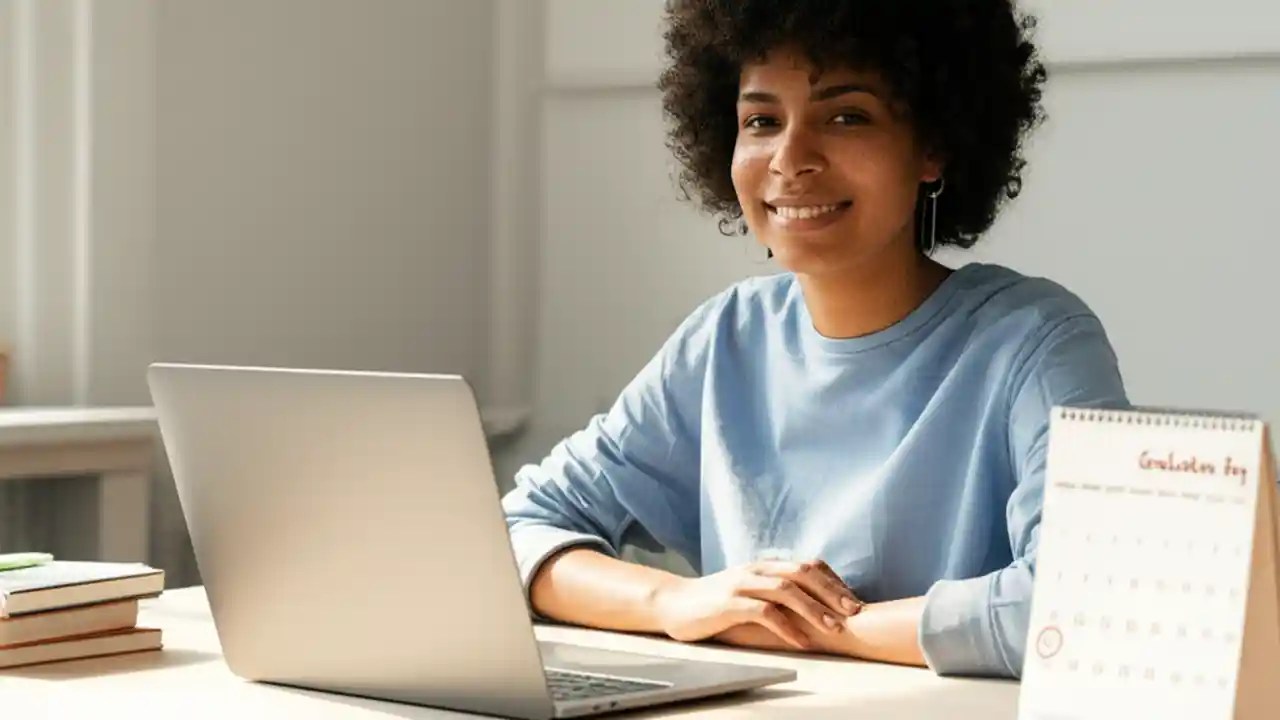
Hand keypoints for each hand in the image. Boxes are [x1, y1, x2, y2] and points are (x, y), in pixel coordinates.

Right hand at [650, 559, 863, 649]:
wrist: (674, 603)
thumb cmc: (714, 602)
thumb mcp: (748, 590)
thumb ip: (773, 592)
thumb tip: (809, 605)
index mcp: (764, 565)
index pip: (807, 565)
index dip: (833, 581)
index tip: (852, 601)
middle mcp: (756, 569)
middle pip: (802, 573)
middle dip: (831, 592)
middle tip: (854, 612)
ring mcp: (742, 585)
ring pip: (786, 590)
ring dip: (813, 609)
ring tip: (833, 628)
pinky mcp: (730, 603)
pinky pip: (764, 612)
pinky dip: (786, 627)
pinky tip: (800, 641)